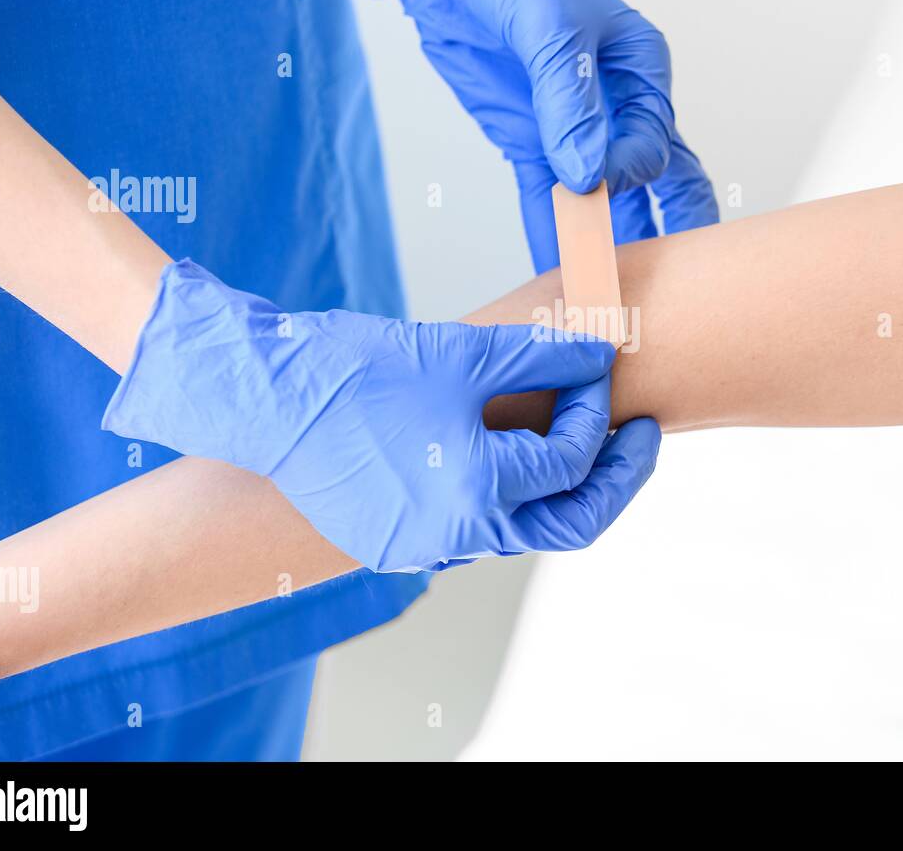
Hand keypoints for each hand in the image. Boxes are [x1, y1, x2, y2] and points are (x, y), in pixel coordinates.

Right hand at [102, 260, 660, 572]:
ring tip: (582, 441)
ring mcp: (425, 548)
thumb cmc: (354, 372)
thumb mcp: (461, 354)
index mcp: (478, 491)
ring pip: (524, 530)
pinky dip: (510, 499)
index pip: (572, 459)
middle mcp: (458, 537)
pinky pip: (477, 531)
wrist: (262, 401)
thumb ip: (543, 357)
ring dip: (561, 490)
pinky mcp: (398, 543)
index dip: (595, 408)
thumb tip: (598, 353)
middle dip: (617, 479)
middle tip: (640, 437)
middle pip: (571, 524)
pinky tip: (513, 458)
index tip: (597, 370)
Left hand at [370, 0, 718, 271]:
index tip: (595, 181)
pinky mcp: (530, 145)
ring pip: (602, 204)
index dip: (628, 173)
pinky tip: (554, 274)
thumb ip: (568, 101)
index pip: (653, 145)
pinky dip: (550, 236)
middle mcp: (617, 109)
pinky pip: (544, 201)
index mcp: (640, 73)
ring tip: (600, 295)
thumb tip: (585, 175)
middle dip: (659, 238)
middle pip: (655, 185)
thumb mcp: (548, 23)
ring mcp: (573, 131)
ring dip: (600, 247)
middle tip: (654, 289)